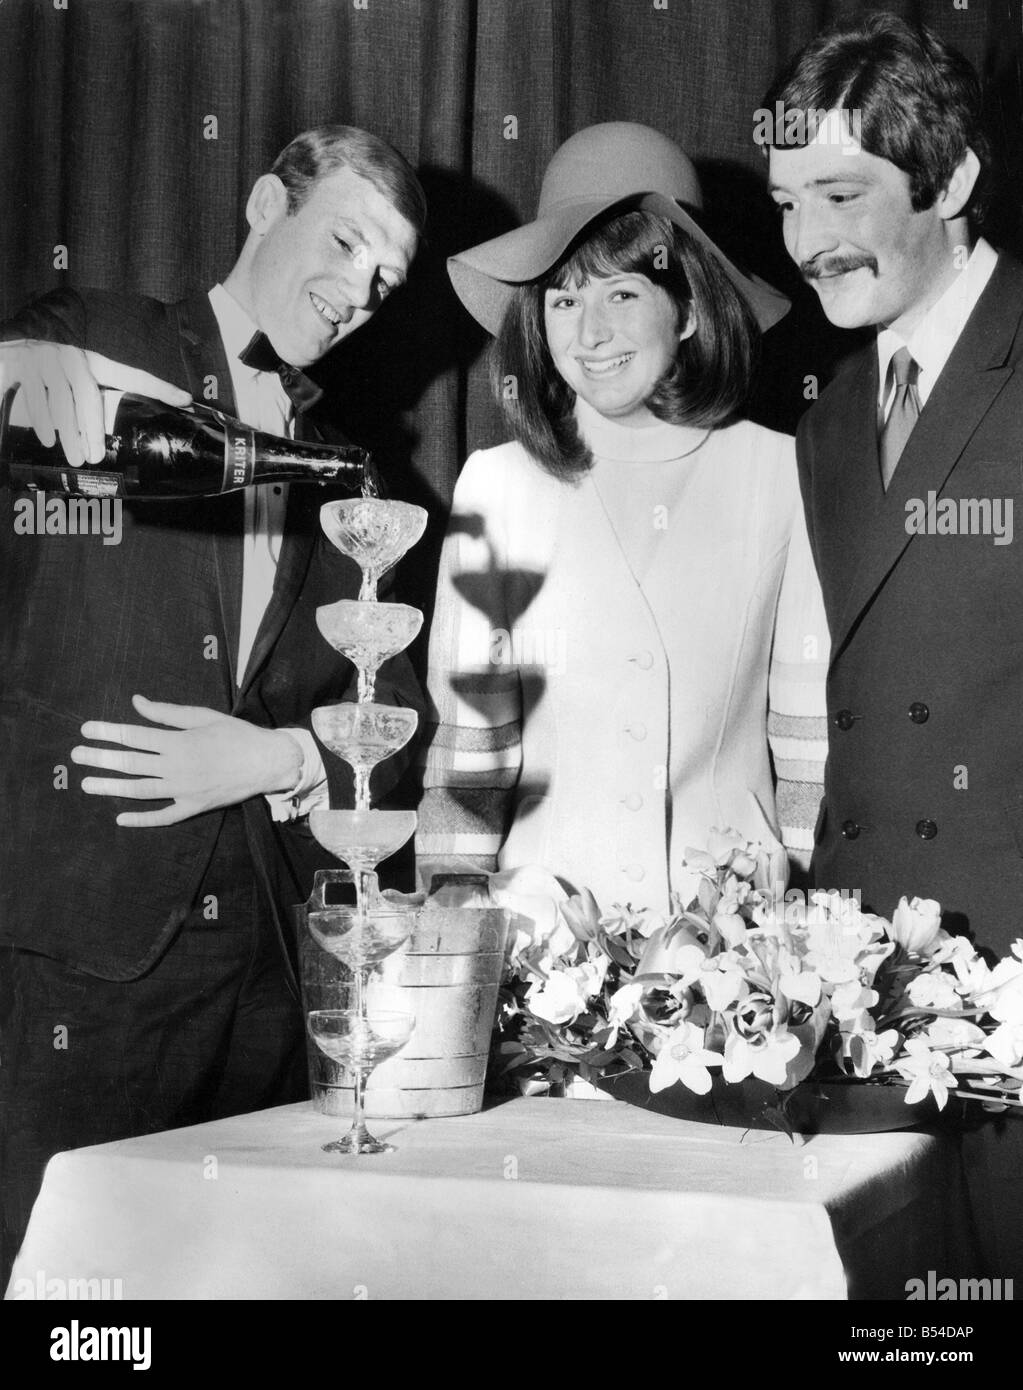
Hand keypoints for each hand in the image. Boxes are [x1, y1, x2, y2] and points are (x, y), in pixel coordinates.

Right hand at [2, 341, 191, 466]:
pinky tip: (48, 441)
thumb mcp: (78, 375)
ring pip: (61, 403)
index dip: (158, 387)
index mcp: (94, 360)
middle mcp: (73, 357)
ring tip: (77, 458)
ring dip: (69, 434)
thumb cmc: (52, 367)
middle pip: (88, 397)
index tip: (185, 399)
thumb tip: (130, 424)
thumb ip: (97, 399)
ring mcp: (47, 360)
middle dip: (94, 430)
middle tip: (96, 457)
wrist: (13, 344)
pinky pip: (35, 398)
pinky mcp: (22, 365)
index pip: (131, 375)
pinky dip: (41, 422)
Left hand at [71, 694, 303, 827]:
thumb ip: (167, 713)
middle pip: (130, 763)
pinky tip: (120, 818)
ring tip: (87, 784)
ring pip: (139, 790)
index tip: (86, 730)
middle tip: (76, 756)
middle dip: (100, 758)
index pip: (134, 736)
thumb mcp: (203, 716)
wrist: (268, 762)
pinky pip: (163, 817)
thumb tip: (136, 703)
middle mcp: (176, 767)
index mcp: (178, 742)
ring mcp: (183, 791)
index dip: (107, 732)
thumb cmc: (237, 735)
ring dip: (110, 787)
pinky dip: (141, 819)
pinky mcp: (193, 807)